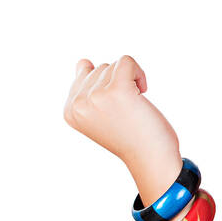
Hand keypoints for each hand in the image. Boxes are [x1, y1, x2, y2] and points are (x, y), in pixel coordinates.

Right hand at [63, 55, 179, 171]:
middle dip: (119, 84)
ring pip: (113, 65)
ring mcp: (95, 96)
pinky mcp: (116, 90)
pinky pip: (126, 61)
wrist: (151, 159)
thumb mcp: (100, 114)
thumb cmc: (132, 137)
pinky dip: (139, 73)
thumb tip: (83, 62)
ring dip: (130, 81)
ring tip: (134, 107)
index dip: (108, 86)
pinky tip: (142, 92)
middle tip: (127, 112)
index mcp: (70, 110)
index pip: (84, 72)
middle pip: (100, 68)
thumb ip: (86, 89)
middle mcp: (78, 104)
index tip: (115, 111)